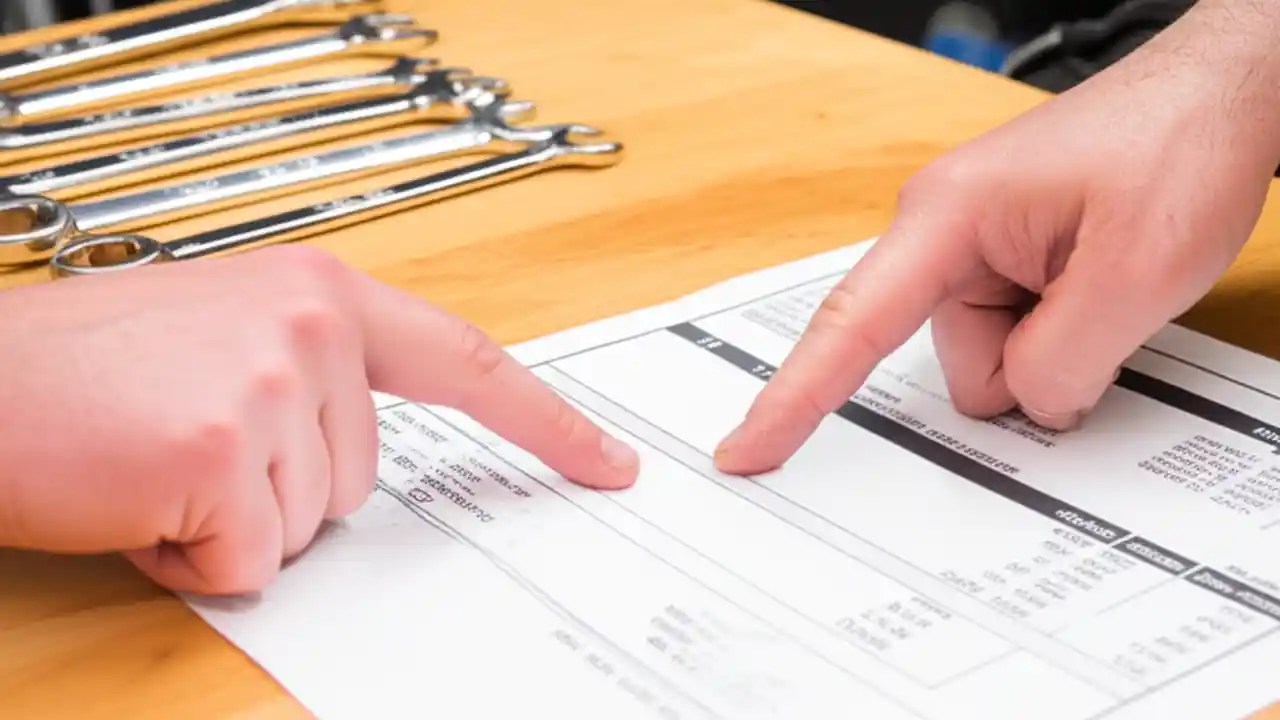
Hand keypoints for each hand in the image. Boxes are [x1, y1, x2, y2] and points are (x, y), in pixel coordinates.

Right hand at [0, 246, 639, 594]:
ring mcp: (270, 385)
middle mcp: (310, 327)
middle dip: (279, 490)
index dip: (542, 420)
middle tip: (189, 443)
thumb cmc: (87, 367)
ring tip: (156, 463)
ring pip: (309, 527)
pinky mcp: (222, 452)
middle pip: (361, 481)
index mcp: (321, 293)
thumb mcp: (227, 333)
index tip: (602, 462)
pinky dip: (190, 558)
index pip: (465, 362)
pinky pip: (249, 563)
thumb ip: (318, 377)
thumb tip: (359, 459)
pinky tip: (139, 500)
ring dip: (232, 522)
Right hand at [715, 1, 1279, 474]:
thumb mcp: (1136, 271)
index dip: (794, 399)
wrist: (1224, 93)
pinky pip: (1021, 337)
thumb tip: (1025, 403)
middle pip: (958, 361)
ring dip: (1055, 346)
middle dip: (1028, 364)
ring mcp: (977, 247)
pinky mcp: (1008, 260)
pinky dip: (1063, 331)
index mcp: (944, 217)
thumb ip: (1061, 361)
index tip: (745, 448)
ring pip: (997, 358)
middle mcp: (945, 232)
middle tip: (1099, 305)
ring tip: (1108, 280)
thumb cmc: (1176, 140)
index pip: (851, 325)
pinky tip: (1100, 284)